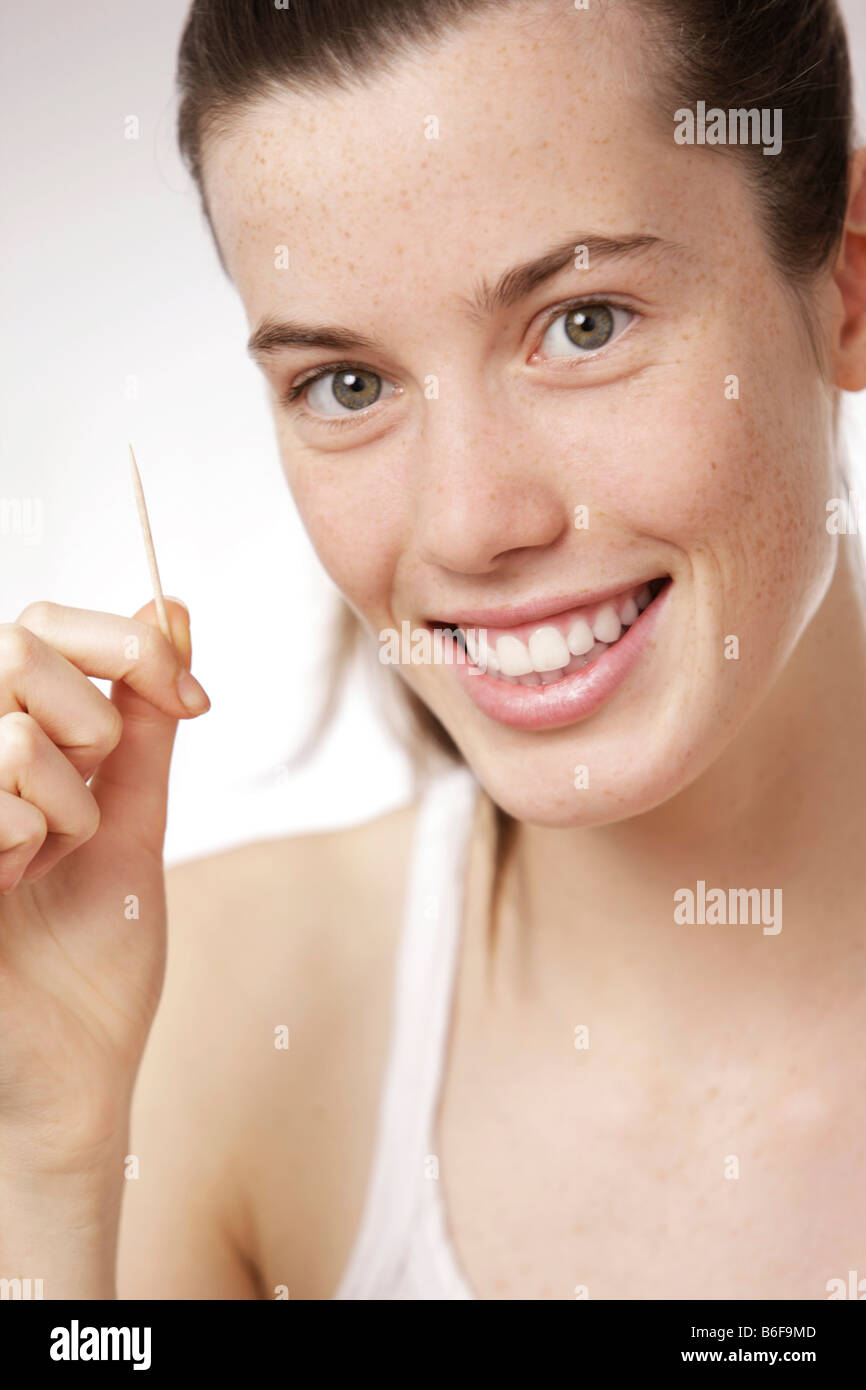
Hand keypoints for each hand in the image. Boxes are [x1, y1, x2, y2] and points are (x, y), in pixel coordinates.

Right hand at [0, 598, 208, 1178]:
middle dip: (95, 726)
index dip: (129, 644)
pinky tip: (10, 887)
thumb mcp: (134, 815)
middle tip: (97, 801)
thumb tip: (169, 607)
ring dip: (69, 806)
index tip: (193, 702)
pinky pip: (1, 800)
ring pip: (14, 730)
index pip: (42, 623)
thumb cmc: (96, 952)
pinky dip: (28, 843)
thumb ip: (144, 718)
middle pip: (19, 648)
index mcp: (9, 736)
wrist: (71, 1061)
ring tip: (48, 861)